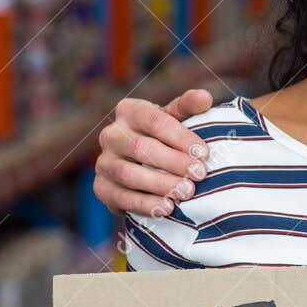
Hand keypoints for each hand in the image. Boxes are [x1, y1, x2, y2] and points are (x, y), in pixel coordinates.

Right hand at [93, 89, 213, 216]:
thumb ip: (189, 105)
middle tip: (200, 175)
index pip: (154, 121)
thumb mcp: (177, 117)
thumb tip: (205, 98)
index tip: (204, 153)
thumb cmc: (166, 135)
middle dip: (174, 162)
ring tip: (187, 192)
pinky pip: (120, 197)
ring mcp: (102, 162)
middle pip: (141, 148)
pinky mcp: (101, 187)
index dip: (180, 137)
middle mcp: (111, 134)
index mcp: (129, 111)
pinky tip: (166, 208)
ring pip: (128, 173)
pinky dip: (144, 204)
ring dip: (160, 184)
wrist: (145, 165)